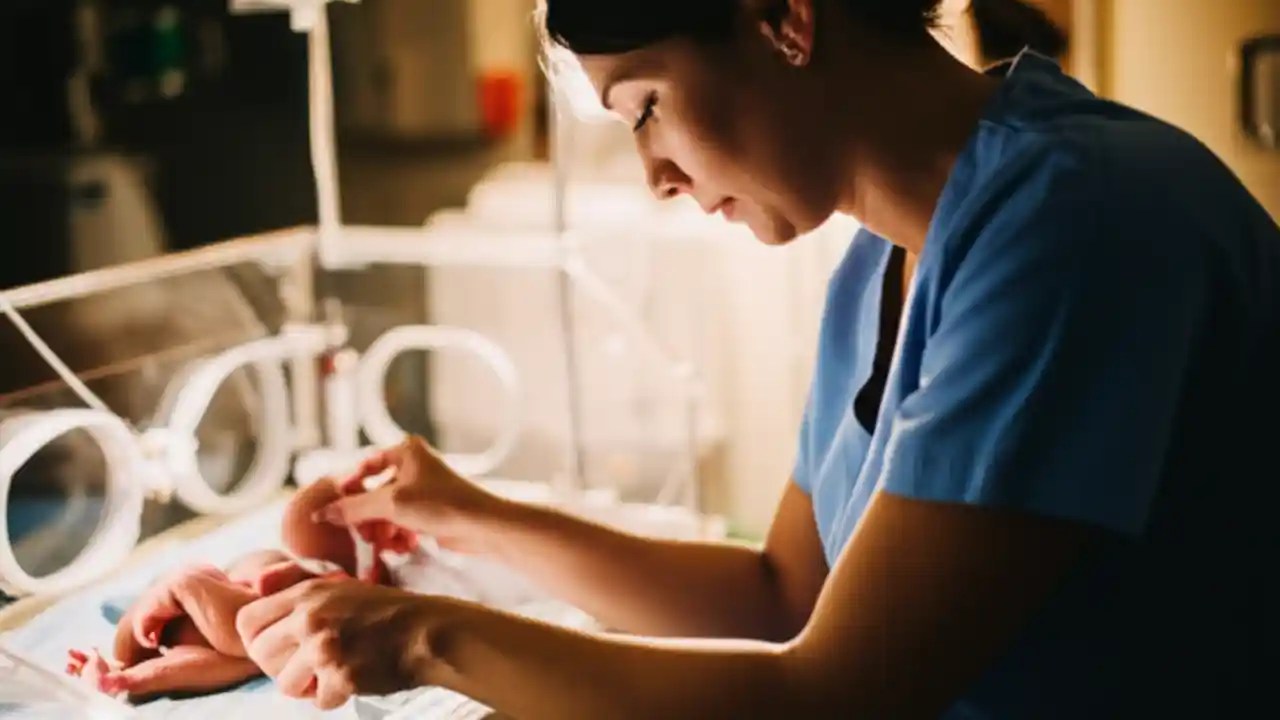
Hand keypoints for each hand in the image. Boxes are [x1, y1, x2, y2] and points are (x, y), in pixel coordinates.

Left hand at [235, 577, 435, 709]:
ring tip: (328, 675)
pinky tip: (352, 681)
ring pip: (284, 684)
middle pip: (260, 654)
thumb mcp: (340, 588)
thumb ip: (300, 593)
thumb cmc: (386, 611)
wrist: (427, 631)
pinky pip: (318, 701)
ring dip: (305, 686)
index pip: (247, 620)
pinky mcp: (342, 677)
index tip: (275, 647)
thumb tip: (259, 591)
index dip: (255, 639)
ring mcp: (325, 648)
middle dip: (280, 666)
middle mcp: (311, 618)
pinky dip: (334, 697)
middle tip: (304, 666)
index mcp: (307, 594)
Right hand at [316, 437, 501, 553]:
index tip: (336, 509)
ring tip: (383, 544)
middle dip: (367, 516)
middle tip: (360, 534)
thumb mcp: (391, 504)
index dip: (349, 489)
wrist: (481, 526)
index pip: (364, 466)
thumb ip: (353, 508)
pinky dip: (398, 535)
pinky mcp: (429, 511)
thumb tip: (321, 514)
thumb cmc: (441, 504)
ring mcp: (422, 489)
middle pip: (374, 492)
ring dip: (382, 529)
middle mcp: (413, 465)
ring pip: (387, 510)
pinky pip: (401, 522)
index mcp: (406, 451)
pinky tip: (401, 547)